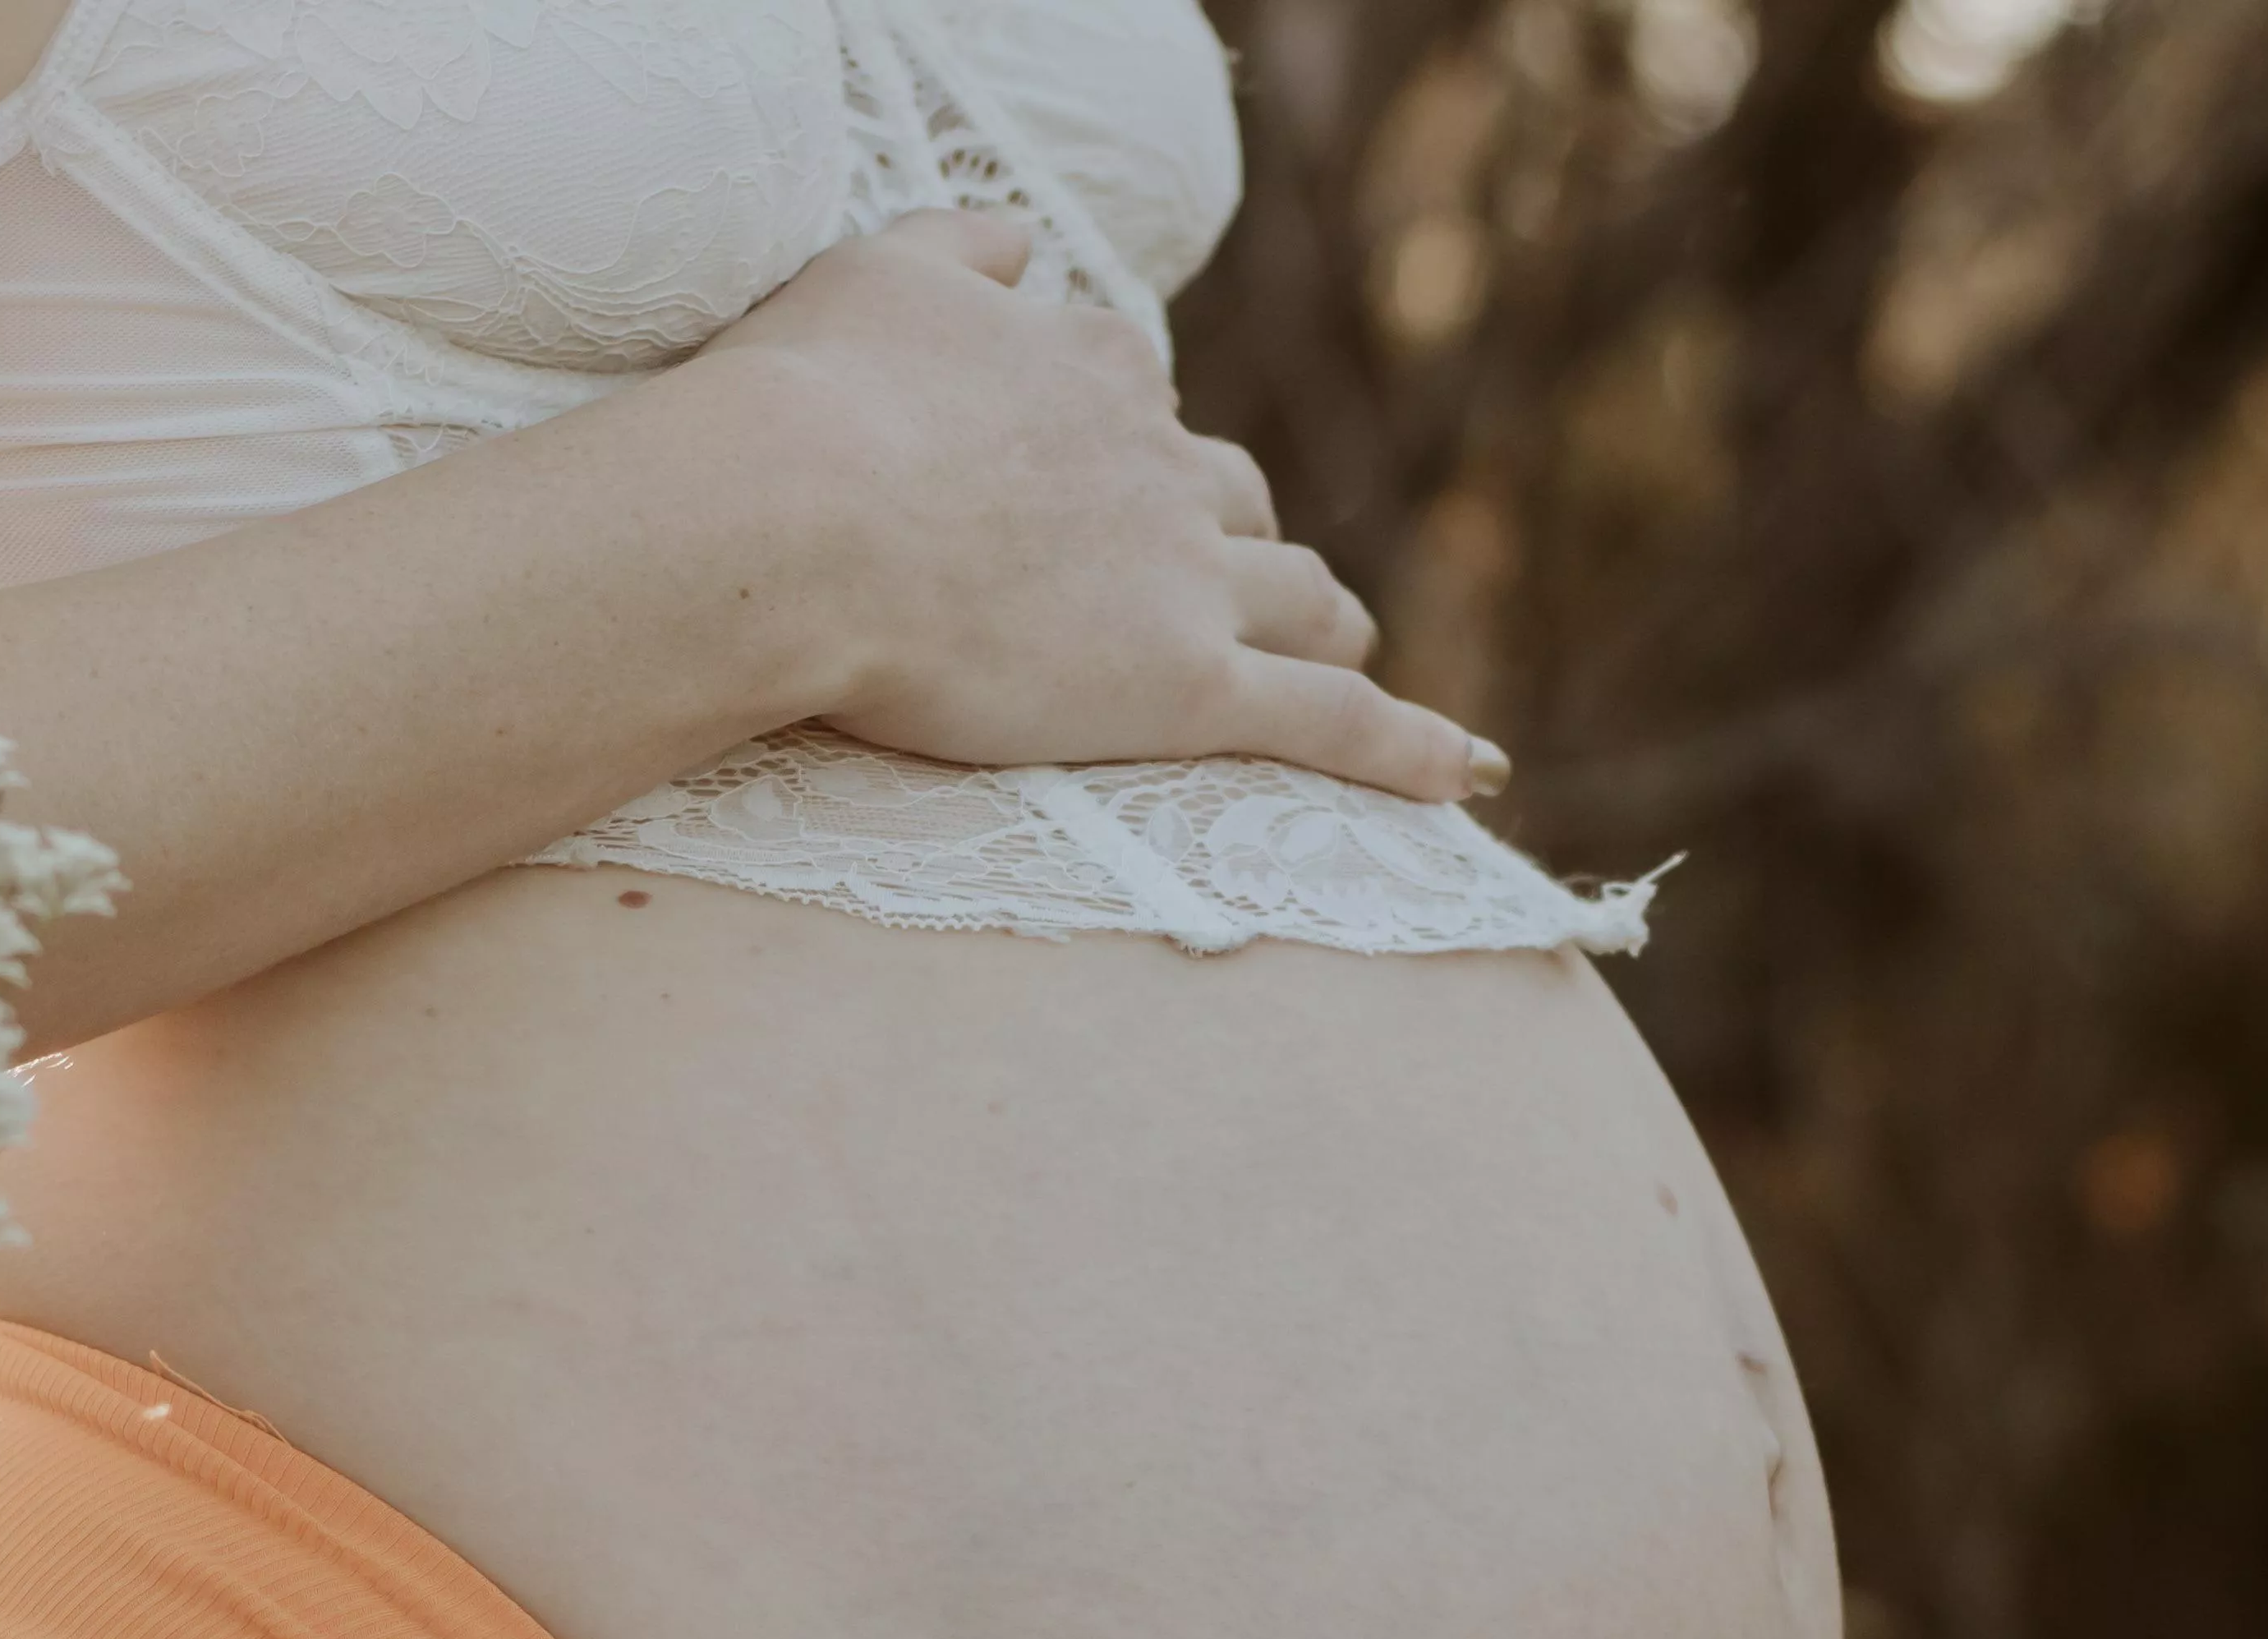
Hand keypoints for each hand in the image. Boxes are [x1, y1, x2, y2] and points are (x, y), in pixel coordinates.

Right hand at [687, 209, 1493, 804]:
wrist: (798, 520)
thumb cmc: (811, 401)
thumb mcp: (878, 272)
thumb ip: (958, 246)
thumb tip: (1019, 241)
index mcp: (1089, 371)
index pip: (1136, 394)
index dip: (1121, 437)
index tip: (1084, 471)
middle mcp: (1157, 466)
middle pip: (1235, 497)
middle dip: (1241, 531)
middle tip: (1228, 574)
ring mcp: (1183, 580)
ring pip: (1301, 596)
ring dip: (1327, 619)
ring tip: (1342, 647)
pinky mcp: (1186, 685)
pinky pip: (1330, 719)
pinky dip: (1409, 744)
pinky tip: (1469, 768)